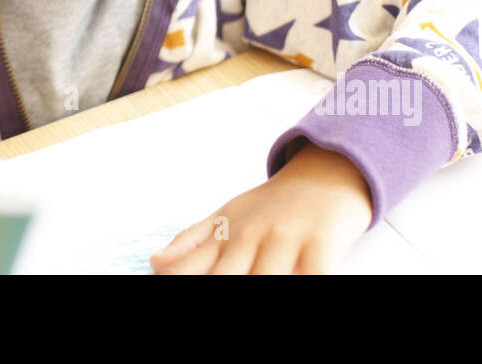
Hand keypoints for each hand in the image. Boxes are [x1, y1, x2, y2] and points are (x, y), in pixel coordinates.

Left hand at [149, 143, 372, 273]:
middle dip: (217, 289)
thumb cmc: (272, 205)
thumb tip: (156, 263)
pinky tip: (303, 280)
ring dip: (262, 283)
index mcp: (223, 236)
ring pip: (265, 279)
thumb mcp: (227, 217)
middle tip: (208, 308)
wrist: (326, 172)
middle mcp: (249, 238)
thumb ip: (191, 243)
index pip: (187, 268)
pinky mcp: (320, 242)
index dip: (176, 283)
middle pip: (222, 277)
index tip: (164, 291)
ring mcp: (284, 239)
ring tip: (256, 282)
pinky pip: (313, 273)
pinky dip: (309, 280)